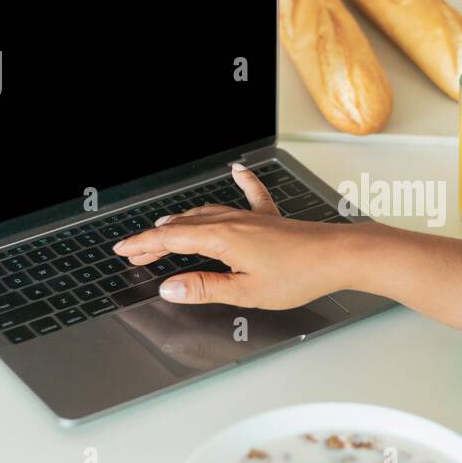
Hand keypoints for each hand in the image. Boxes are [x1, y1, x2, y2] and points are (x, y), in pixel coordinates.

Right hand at [112, 163, 354, 309]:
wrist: (338, 256)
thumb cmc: (299, 275)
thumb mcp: (246, 292)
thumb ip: (205, 288)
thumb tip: (169, 287)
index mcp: (222, 239)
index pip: (171, 241)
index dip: (144, 245)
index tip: (123, 249)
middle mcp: (233, 222)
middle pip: (184, 227)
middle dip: (157, 239)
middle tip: (137, 252)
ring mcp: (252, 217)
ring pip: (208, 213)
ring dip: (183, 221)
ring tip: (166, 227)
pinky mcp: (271, 219)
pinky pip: (251, 194)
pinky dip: (242, 182)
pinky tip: (238, 170)